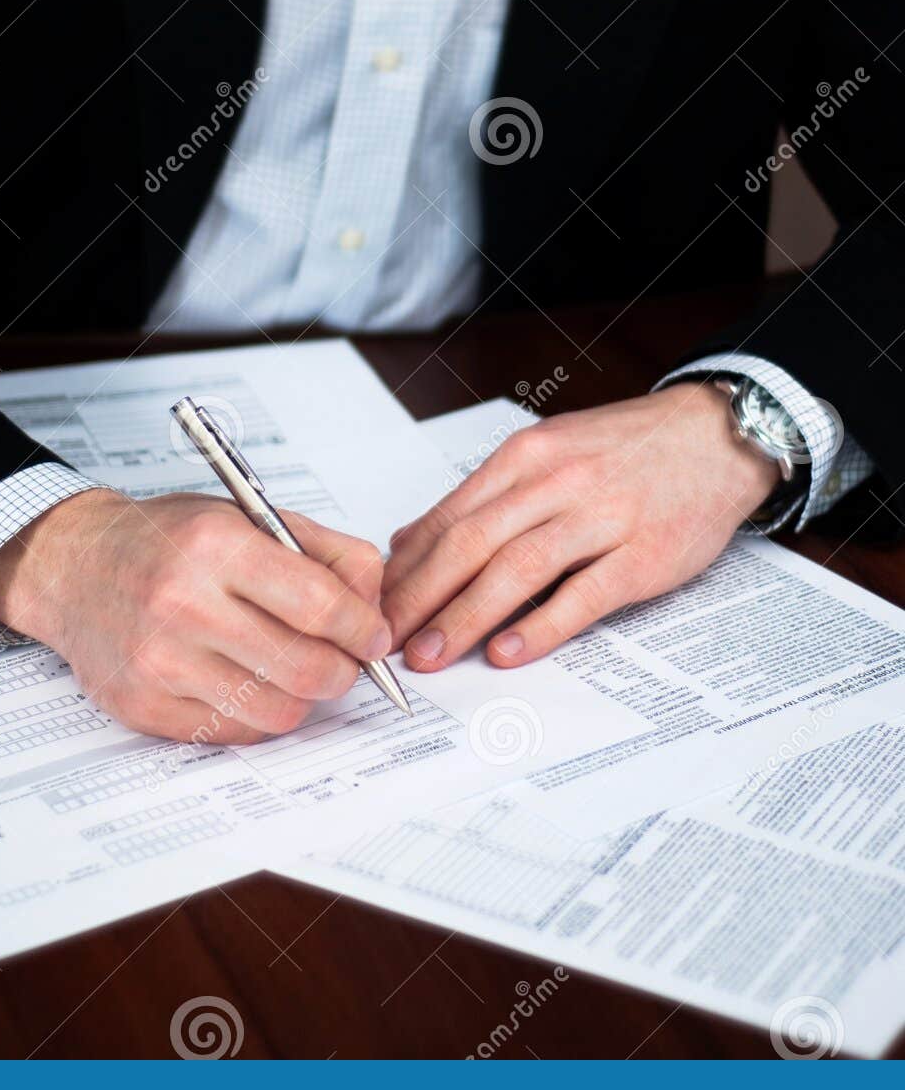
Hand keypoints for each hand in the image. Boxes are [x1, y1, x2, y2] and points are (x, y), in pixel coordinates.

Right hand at [0, 488, 389, 743]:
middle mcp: (183, 604)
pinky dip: (258, 714)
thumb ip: (324, 552)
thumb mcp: (247, 515)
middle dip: (343, 671)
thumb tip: (375, 606)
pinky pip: (234, 733)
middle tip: (346, 661)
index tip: (375, 637)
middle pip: (304, 668)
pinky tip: (250, 682)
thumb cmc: (167, 539)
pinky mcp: (142, 707)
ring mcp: (159, 662)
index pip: (317, 603)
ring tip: (297, 669)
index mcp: (215, 545)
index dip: (362, 628)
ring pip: (276, 712)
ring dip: (304, 697)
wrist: (75, 567)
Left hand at [382, 382, 780, 672]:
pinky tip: (506, 651)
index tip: (374, 603)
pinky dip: (540, 626)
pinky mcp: (643, 556)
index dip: (407, 566)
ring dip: (465, 616)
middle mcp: (557, 481)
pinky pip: (582, 595)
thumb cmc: (627, 449)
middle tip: (385, 639)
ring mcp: (602, 518)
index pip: (450, 515)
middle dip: (421, 596)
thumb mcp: (547, 451)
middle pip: (471, 543)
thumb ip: (482, 496)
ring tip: (430, 654)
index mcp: (527, 456)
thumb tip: (410, 540)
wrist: (716, 435)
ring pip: (517, 569)